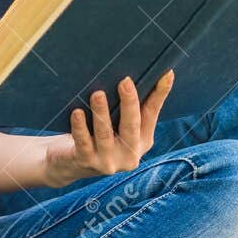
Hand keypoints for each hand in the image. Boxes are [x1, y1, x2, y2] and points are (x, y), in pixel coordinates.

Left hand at [42, 72, 173, 187]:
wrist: (72, 163)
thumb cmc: (101, 135)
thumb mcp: (121, 124)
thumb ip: (133, 106)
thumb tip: (152, 73)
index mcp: (143, 141)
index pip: (152, 114)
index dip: (159, 94)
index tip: (165, 74)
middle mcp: (129, 154)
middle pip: (131, 126)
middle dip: (129, 103)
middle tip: (125, 81)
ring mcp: (108, 161)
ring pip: (105, 134)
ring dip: (102, 113)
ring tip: (98, 94)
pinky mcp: (87, 162)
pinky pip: (83, 143)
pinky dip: (80, 127)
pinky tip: (77, 112)